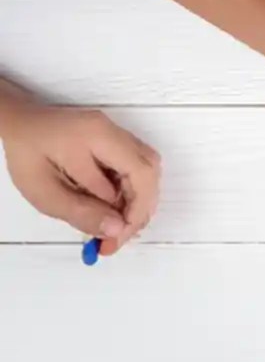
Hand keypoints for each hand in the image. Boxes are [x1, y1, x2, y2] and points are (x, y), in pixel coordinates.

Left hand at [1, 95, 160, 254]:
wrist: (16, 123)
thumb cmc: (25, 154)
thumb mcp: (44, 191)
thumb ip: (81, 212)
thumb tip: (118, 229)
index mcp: (97, 137)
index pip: (140, 174)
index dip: (136, 210)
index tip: (117, 238)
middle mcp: (114, 131)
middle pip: (150, 171)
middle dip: (139, 209)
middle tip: (116, 236)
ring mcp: (117, 134)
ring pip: (148, 170)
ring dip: (137, 201)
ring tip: (113, 222)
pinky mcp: (115, 141)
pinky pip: (136, 168)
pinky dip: (129, 192)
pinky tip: (110, 206)